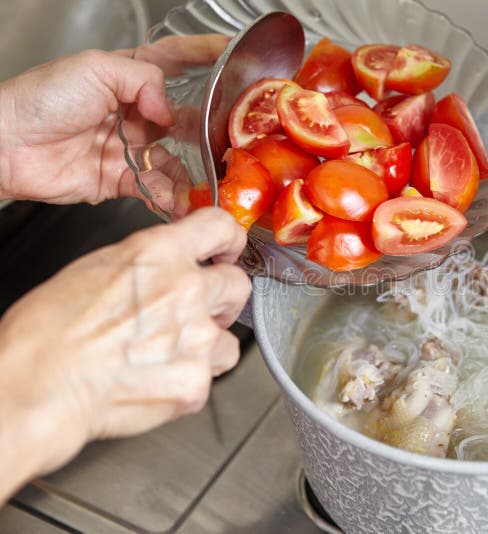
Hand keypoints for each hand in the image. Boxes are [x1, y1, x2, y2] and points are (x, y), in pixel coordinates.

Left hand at [0, 35, 227, 204]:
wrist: (6, 146)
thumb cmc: (40, 100)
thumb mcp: (95, 68)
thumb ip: (143, 80)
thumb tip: (169, 111)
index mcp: (128, 77)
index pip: (175, 60)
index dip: (206, 56)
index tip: (236, 55)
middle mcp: (133, 112)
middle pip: (184, 119)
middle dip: (208, 129)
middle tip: (229, 138)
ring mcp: (129, 146)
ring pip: (175, 159)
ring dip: (192, 172)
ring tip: (206, 181)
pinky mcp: (120, 178)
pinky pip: (155, 188)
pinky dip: (169, 195)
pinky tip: (179, 198)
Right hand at [0, 208, 248, 501]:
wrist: (39, 385)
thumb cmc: (48, 333)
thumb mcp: (97, 269)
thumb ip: (148, 265)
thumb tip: (167, 272)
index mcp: (158, 253)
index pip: (220, 227)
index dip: (228, 241)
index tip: (228, 252)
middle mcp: (185, 288)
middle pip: (238, 285)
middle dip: (222, 299)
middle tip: (198, 314)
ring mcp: (197, 336)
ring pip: (229, 339)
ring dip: (207, 347)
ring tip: (168, 356)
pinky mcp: (196, 380)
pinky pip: (209, 379)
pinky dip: (188, 383)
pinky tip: (156, 381)